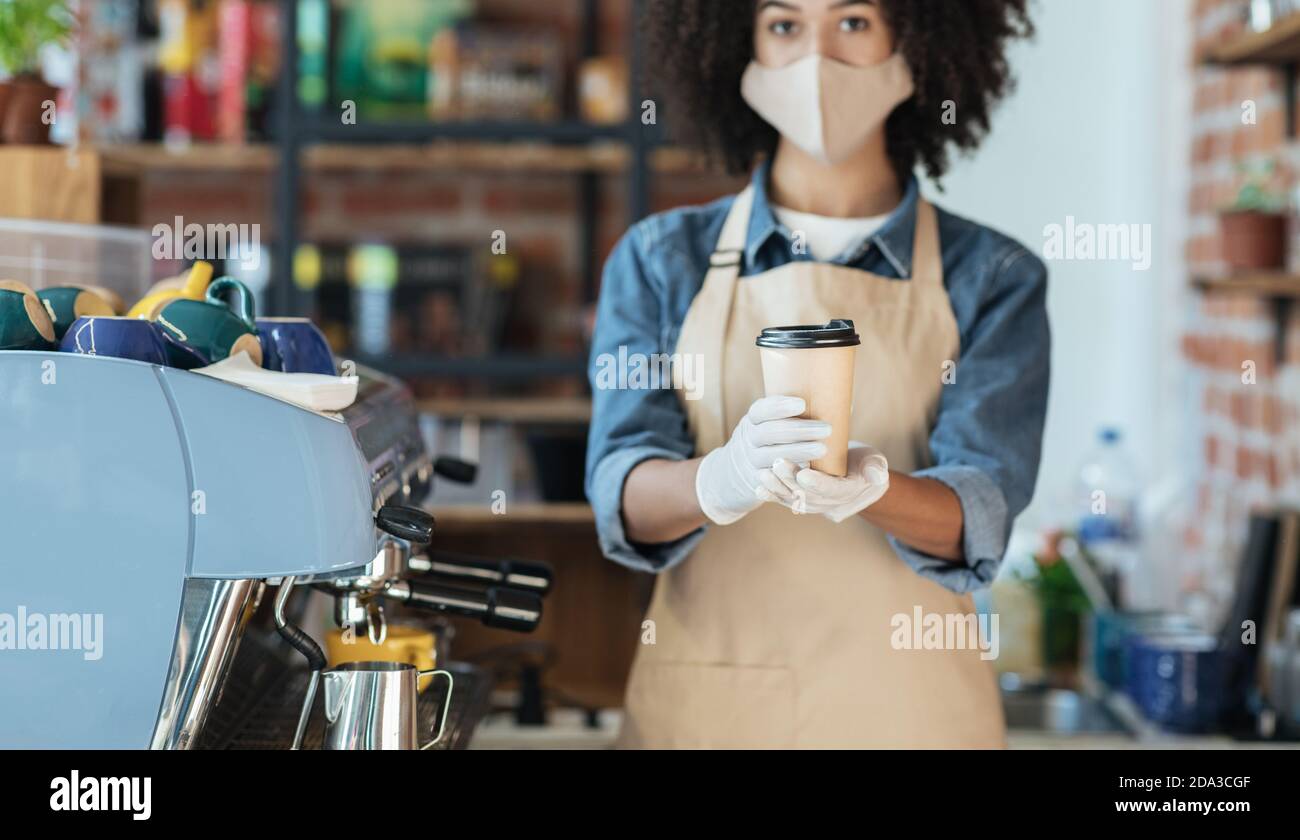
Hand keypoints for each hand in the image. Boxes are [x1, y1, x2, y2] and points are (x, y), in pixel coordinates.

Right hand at [695, 396, 830, 524]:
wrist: (734, 472)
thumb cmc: (768, 439)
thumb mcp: (768, 424)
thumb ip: (795, 415)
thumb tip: (839, 400)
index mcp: (753, 420)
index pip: (761, 410)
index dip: (779, 407)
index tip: (802, 404)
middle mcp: (749, 439)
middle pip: (770, 433)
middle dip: (799, 430)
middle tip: (827, 428)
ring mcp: (751, 462)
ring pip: (772, 456)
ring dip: (799, 452)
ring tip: (823, 448)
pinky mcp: (758, 482)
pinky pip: (774, 478)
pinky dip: (792, 473)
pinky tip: (811, 470)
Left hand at [758, 441, 889, 522]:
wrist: (854, 476)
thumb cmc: (865, 463)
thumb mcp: (874, 462)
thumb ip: (875, 468)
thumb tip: (878, 477)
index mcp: (847, 493)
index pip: (832, 491)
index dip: (817, 484)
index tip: (803, 474)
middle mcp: (829, 504)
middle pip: (808, 495)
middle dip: (791, 481)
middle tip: (777, 463)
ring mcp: (813, 505)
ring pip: (794, 499)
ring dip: (777, 487)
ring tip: (764, 472)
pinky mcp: (800, 501)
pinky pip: (785, 500)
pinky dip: (771, 494)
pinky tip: (758, 486)